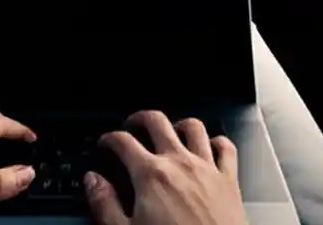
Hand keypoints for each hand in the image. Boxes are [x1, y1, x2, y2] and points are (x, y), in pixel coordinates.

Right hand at [85, 110, 246, 224]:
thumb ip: (106, 204)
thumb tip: (93, 181)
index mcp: (150, 175)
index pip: (123, 142)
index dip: (110, 139)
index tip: (106, 143)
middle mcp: (179, 163)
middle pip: (157, 122)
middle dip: (140, 118)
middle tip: (133, 125)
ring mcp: (206, 168)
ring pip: (193, 127)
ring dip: (178, 124)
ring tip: (170, 130)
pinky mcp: (228, 179)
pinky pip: (225, 147)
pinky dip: (216, 141)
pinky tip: (209, 146)